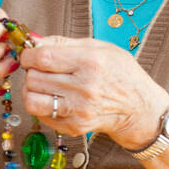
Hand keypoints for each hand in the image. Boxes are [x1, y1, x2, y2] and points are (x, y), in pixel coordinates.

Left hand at [18, 35, 167, 146]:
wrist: (139, 108)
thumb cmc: (121, 73)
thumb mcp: (101, 47)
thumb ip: (65, 43)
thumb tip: (34, 42)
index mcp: (91, 62)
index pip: (43, 58)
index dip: (29, 55)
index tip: (30, 55)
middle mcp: (84, 88)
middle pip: (34, 78)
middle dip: (31, 72)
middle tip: (41, 70)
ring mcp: (79, 110)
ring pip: (31, 100)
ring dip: (31, 90)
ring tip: (42, 85)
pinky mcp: (74, 126)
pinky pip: (41, 116)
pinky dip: (41, 106)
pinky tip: (53, 98)